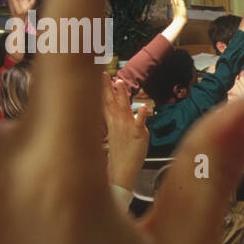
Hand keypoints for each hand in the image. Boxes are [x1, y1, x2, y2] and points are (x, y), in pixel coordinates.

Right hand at [103, 74, 150, 191]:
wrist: (122, 170)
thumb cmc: (121, 152)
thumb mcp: (116, 132)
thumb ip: (115, 119)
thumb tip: (113, 109)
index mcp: (112, 121)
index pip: (106, 101)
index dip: (103, 88)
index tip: (99, 74)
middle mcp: (118, 122)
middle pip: (111, 101)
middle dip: (107, 87)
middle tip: (103, 73)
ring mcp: (127, 127)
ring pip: (124, 108)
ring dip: (122, 95)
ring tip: (120, 82)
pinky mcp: (138, 135)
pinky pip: (139, 123)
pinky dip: (142, 115)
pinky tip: (145, 107)